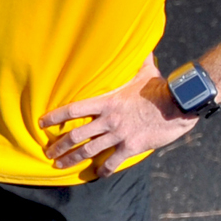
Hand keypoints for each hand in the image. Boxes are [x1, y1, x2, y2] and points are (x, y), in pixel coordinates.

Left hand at [39, 57, 195, 175]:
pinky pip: (112, 162)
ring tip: (60, 165)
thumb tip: (140, 46)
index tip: (42, 123)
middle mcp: (109, 120)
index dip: (55, 117)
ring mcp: (119, 134)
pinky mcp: (131, 147)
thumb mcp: (145, 72)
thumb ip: (138, 62)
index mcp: (107, 101)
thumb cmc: (161, 87)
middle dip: (59, 145)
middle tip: (48, 153)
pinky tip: (98, 174)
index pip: (73, 109)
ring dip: (72, 159)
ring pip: (88, 151)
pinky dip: (103, 169)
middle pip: (76, 135)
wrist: (179, 105)